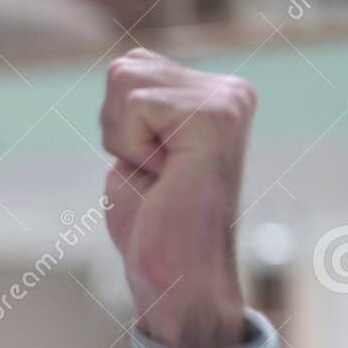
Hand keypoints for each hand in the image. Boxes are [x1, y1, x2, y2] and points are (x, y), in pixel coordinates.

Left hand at [100, 48, 253, 347]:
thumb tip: (123, 69)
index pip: (130, 68)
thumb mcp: (135, 153)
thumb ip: (136, 110)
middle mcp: (230, 91)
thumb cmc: (152, 226)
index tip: (154, 170)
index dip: (119, 127)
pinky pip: (134, 106)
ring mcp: (228, 100)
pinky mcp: (216, 116)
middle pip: (124, 69)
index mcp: (215, 96)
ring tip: (160, 176)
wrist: (179, 278)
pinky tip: (164, 177)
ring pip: (124, 80)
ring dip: (123, 140)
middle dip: (117, 129)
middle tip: (154, 175)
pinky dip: (132, 149)